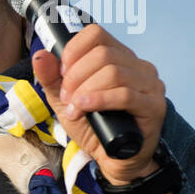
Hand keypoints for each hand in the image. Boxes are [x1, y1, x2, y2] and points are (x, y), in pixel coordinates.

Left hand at [31, 25, 165, 184]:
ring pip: (114, 72)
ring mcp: (150, 85)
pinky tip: (84, 108)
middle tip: (67, 97)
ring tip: (75, 109)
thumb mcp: (64, 100)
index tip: (62, 73)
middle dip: (76, 76)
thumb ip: (51, 78)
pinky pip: (125, 94)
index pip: (96, 34)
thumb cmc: (92, 126)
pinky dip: (99, 100)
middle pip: (103, 54)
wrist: (111, 159)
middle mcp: (138, 66)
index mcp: (118, 58)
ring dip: (85, 91)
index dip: (73, 50)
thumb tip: (40, 55)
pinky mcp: (154, 106)